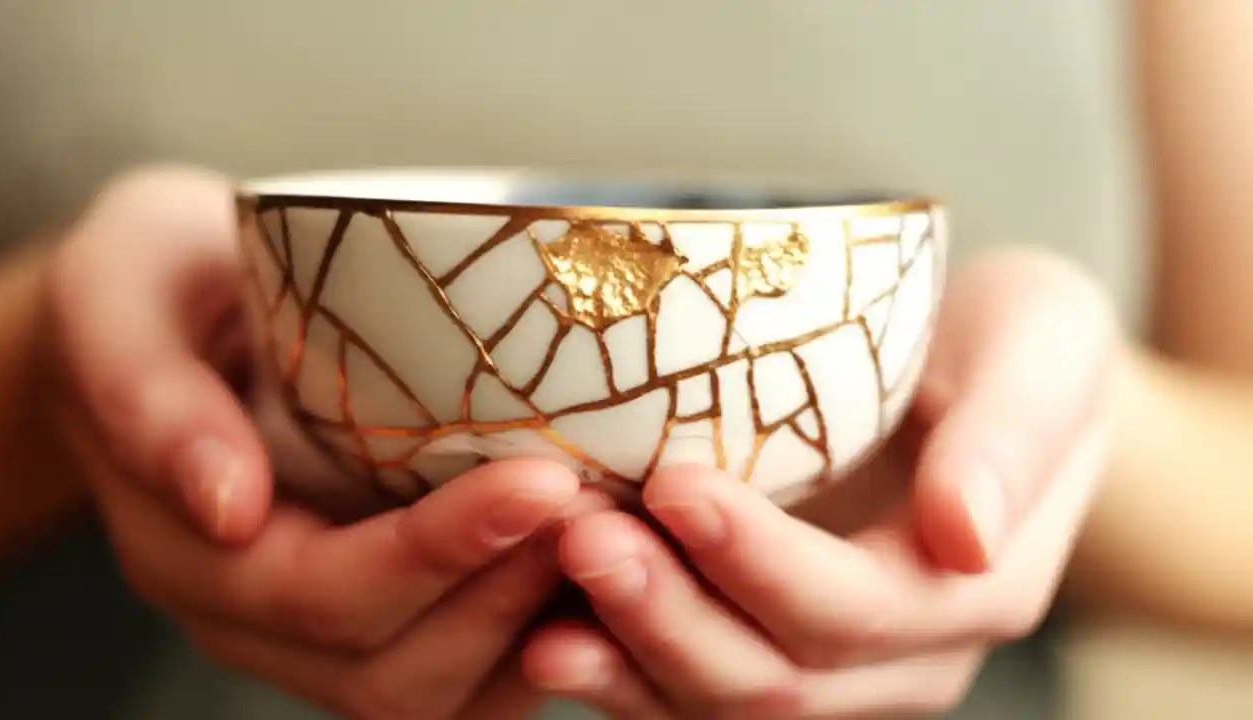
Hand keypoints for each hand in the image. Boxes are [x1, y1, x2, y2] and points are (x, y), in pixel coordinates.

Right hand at [45, 167, 599, 717]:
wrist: (170, 312)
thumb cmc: (152, 284)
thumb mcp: (120, 293)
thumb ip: (145, 392)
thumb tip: (226, 502)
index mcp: (189, 547)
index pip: (319, 593)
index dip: (435, 554)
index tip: (542, 481)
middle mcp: (251, 614)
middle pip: (385, 668)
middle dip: (502, 595)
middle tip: (602, 510)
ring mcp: (314, 628)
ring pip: (432, 693)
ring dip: (530, 630)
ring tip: (613, 540)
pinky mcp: (375, 613)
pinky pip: (461, 676)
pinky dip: (534, 642)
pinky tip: (593, 575)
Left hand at [521, 249, 1119, 717]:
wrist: (986, 376)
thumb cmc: (1013, 343)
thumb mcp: (1042, 346)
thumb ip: (1011, 438)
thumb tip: (969, 536)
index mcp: (972, 590)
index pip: (853, 610)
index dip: (759, 562)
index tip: (674, 484)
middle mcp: (901, 656)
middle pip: (773, 679)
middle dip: (668, 614)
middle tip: (579, 532)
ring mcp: (833, 664)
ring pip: (717, 703)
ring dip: (626, 649)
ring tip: (546, 581)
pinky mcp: (768, 641)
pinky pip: (685, 687)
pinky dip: (617, 662)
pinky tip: (543, 628)